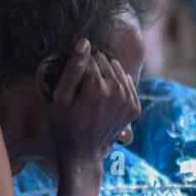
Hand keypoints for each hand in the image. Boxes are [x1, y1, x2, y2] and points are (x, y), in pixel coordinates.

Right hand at [50, 38, 140, 165]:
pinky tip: (105, 94)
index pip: (90, 58)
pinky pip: (128, 83)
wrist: (83, 152)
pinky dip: (117, 83)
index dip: (78, 65)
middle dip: (93, 66)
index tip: (72, 79)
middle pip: (105, 62)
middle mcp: (117, 91)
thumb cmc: (65, 125)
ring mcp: (129, 100)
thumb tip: (85, 42)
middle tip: (81, 84)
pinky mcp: (135, 107)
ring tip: (92, 88)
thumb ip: (73, 68)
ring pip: (118, 70)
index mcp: (96, 87)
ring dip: (105, 73)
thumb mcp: (60, 97)